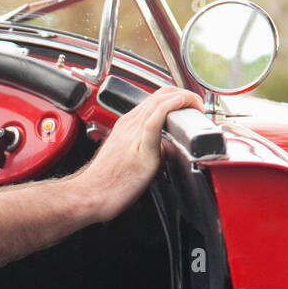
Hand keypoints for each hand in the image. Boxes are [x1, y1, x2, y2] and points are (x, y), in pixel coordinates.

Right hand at [81, 86, 203, 222]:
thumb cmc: (106, 182)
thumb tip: (165, 148)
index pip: (156, 99)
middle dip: (185, 94)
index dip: (177, 97)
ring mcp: (133, 134)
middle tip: (197, 107)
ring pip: (159, 101)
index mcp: (127, 125)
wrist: (90, 195)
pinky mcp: (140, 148)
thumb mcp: (128, 157)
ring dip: (183, 98)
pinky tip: (180, 104)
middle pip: (160, 94)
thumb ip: (147, 148)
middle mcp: (130, 125)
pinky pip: (154, 120)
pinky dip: (169, 107)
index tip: (190, 108)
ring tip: (196, 107)